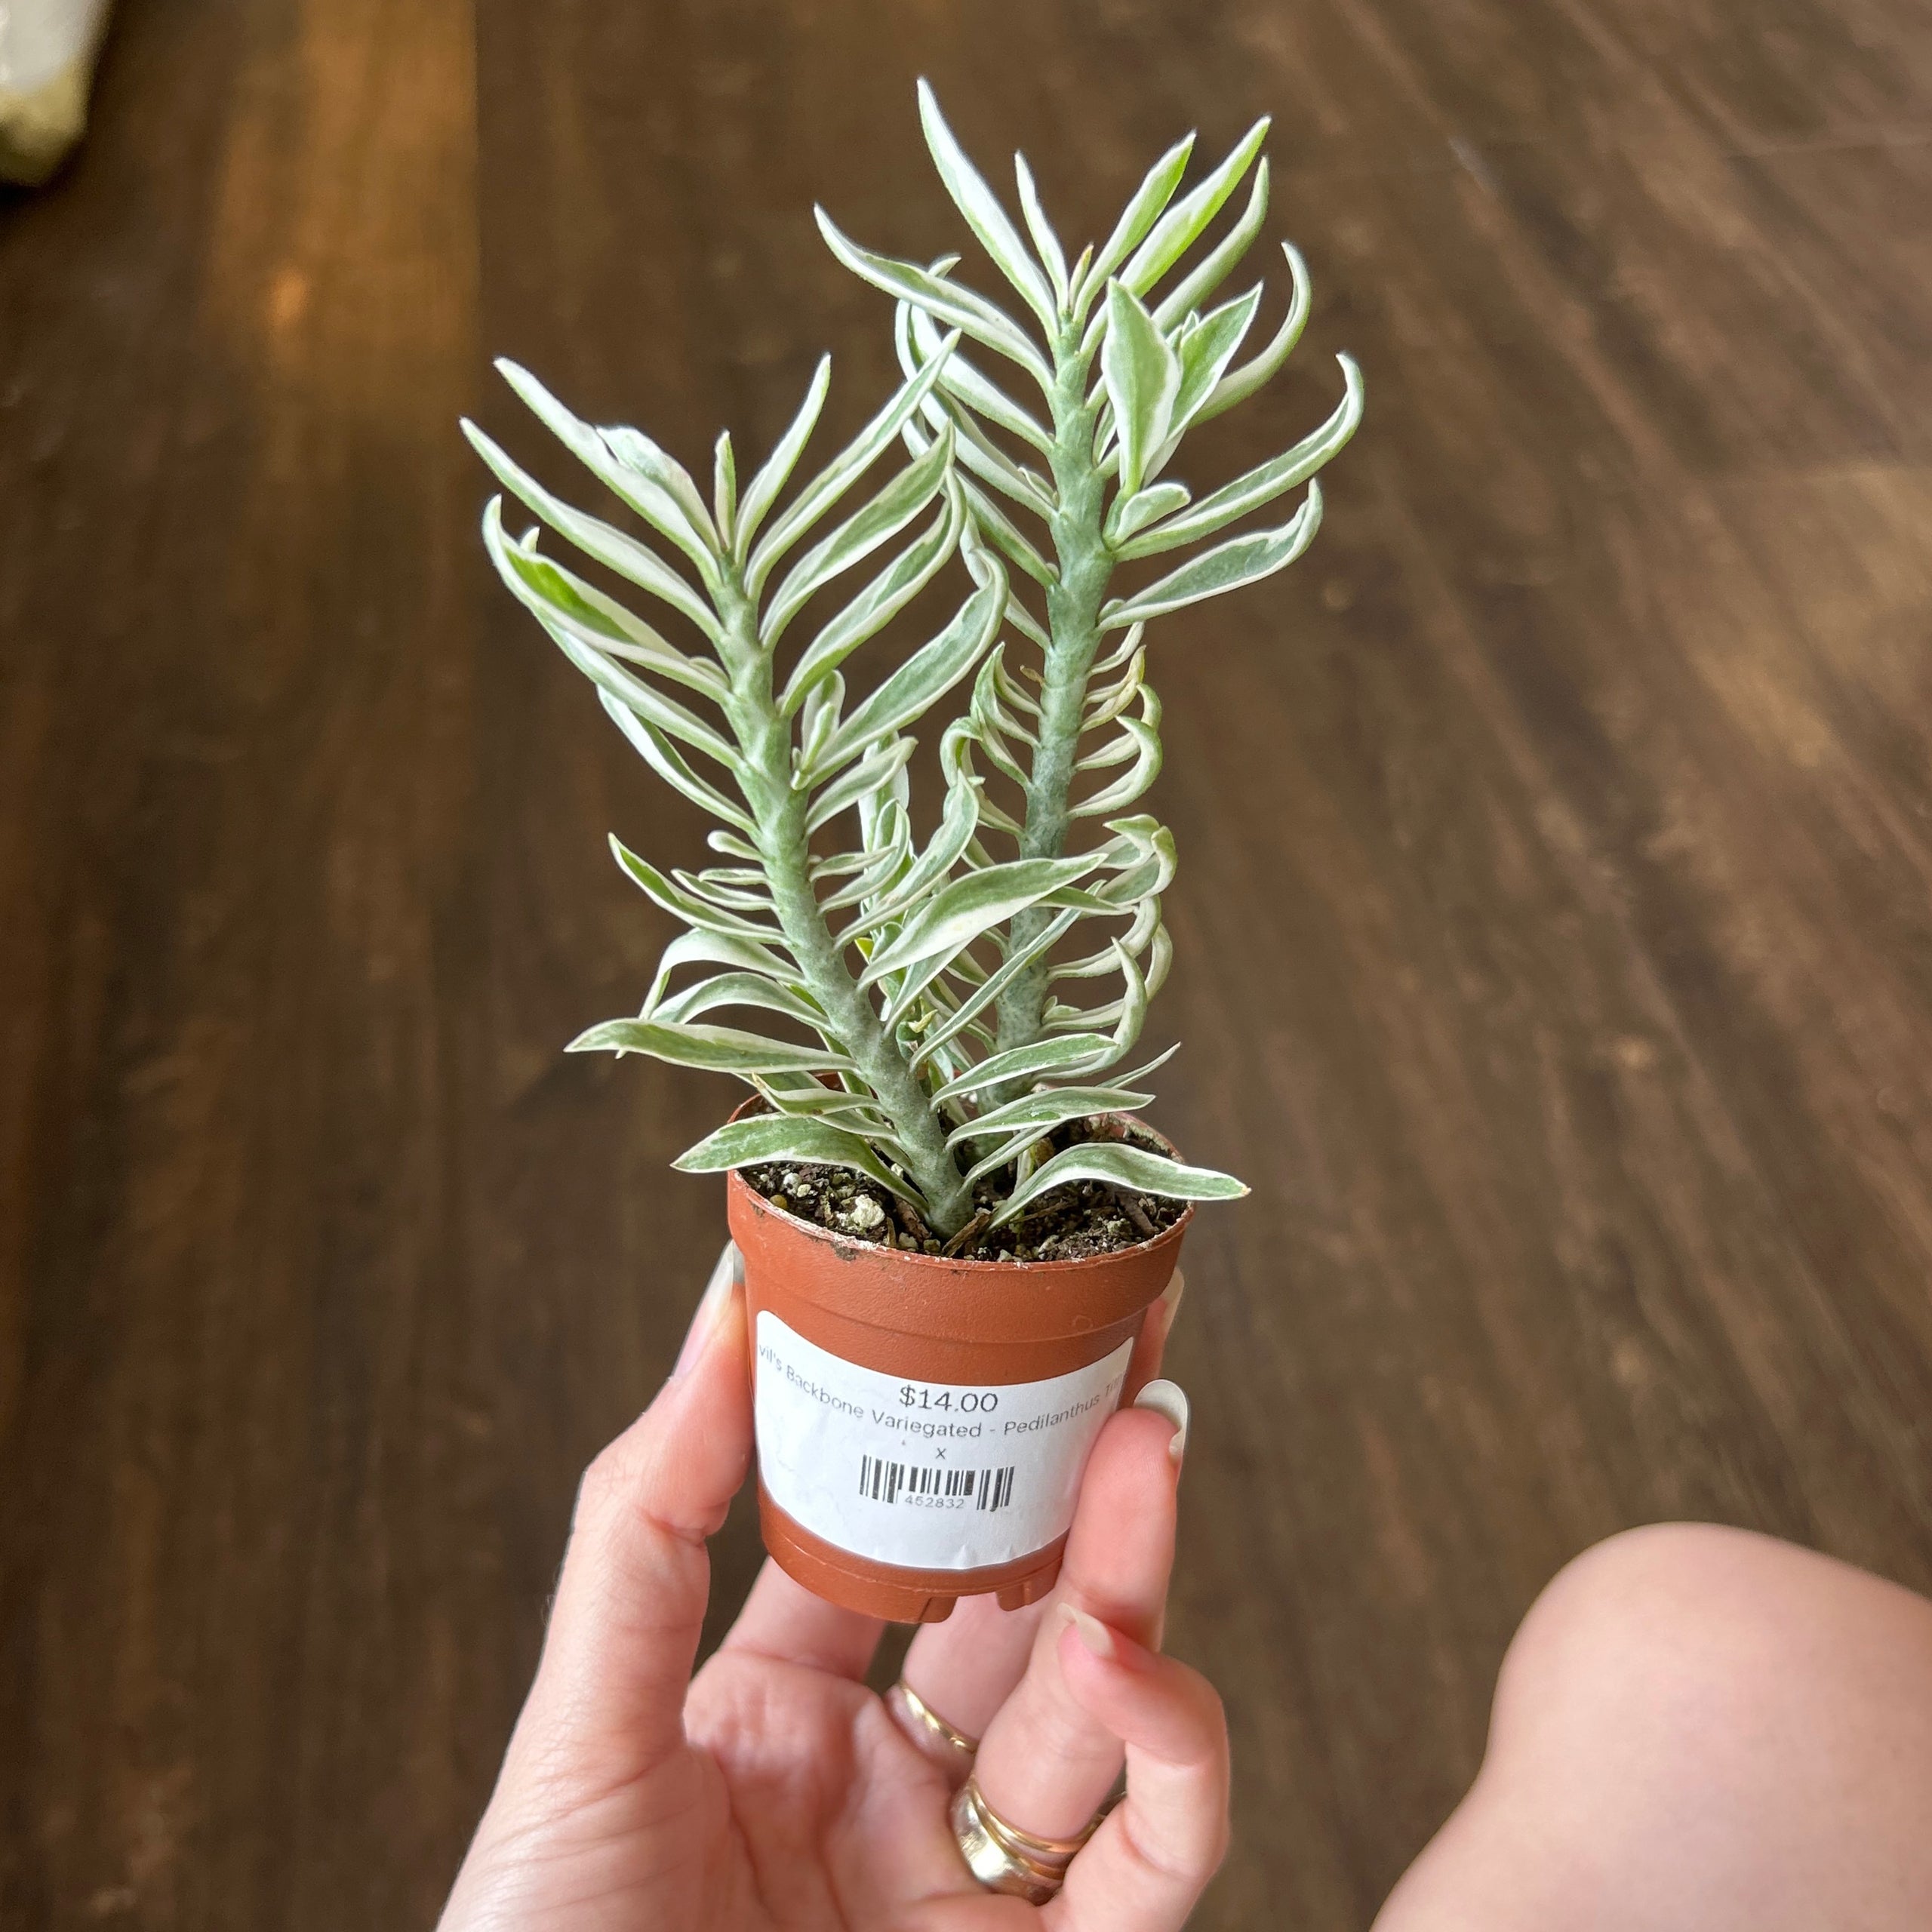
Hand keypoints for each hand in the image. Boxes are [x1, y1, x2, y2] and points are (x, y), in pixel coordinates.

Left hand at [439, 1246, 1227, 1930]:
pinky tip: (1136, 1673)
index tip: (991, 1311)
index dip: (946, 1428)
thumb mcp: (578, 1731)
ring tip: (1149, 1447)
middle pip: (1016, 1608)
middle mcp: (888, 1793)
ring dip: (1138, 1578)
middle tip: (1123, 1343)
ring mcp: (969, 1888)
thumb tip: (720, 1307)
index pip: (888, 1540)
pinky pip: (1153, 1869)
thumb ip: (644, 1523)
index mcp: (777, 1720)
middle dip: (1076, 1478)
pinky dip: (1172, 1763)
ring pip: (1101, 1714)